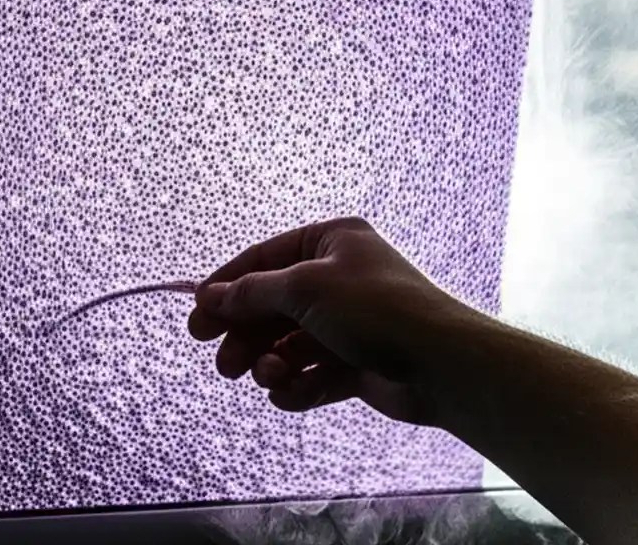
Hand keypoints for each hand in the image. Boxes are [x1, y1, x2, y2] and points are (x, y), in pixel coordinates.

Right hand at [188, 217, 480, 424]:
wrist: (441, 364)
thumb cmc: (376, 309)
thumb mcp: (304, 288)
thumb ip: (252, 293)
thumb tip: (209, 296)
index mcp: (331, 242)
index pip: (264, 258)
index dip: (227, 286)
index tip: (196, 315)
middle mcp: (339, 278)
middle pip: (272, 306)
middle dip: (245, 335)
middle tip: (222, 363)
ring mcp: (349, 323)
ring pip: (289, 345)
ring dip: (270, 363)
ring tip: (265, 377)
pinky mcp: (357, 365)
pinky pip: (313, 375)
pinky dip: (297, 386)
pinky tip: (288, 394)